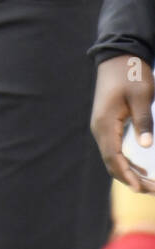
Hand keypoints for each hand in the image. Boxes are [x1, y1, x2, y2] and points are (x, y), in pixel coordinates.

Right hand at [91, 55, 154, 192]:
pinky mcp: (108, 125)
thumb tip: (145, 147)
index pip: (113, 156)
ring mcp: (102, 127)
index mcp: (105, 122)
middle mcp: (100, 128)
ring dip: (130, 174)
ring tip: (151, 186)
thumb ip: (144, 121)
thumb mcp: (142, 95)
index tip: (140, 189)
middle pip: (112, 162)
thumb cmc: (131, 74)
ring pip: (113, 158)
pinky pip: (115, 150)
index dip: (126, 175)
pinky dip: (128, 164)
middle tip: (154, 192)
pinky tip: (143, 172)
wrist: (118, 57)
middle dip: (131, 180)